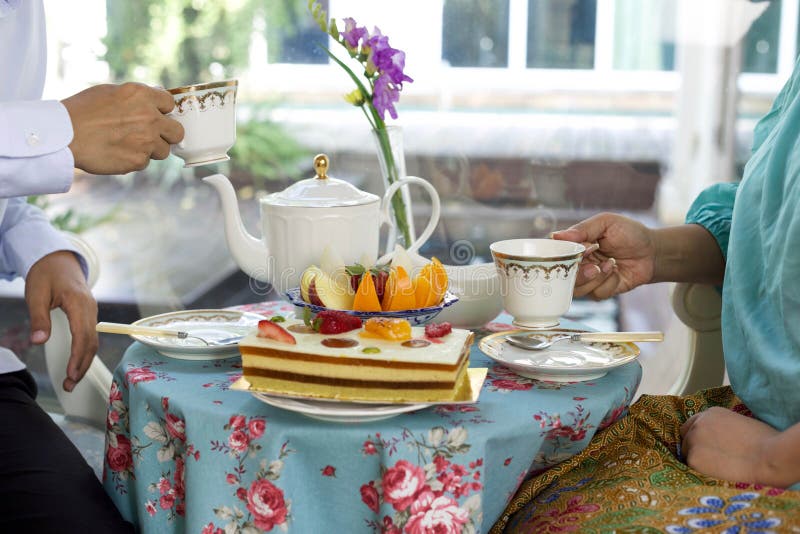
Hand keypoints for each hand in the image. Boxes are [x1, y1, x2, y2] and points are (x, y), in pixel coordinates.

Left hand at [25, 251, 97, 391]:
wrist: (59, 259)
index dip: (78, 356)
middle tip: (69, 385)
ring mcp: (92, 311)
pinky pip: (91, 336)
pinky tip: (77, 364)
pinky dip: (85, 352)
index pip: (82, 335)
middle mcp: (90, 308)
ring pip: (93, 341)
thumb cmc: (46, 274)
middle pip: (91, 342)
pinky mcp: (88, 314)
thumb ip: (39, 318)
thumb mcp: (36, 293)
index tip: (71, 373)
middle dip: (82, 366)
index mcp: (78, 302)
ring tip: (72, 379)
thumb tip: (38, 341)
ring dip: (85, 362)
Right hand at [62, 83, 183, 174]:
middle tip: (152, 135)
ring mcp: (146, 141)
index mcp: (142, 95)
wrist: (64, 134)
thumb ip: (137, 97)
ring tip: (128, 144)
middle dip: (167, 134)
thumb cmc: (82, 110)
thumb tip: (154, 100)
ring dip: (151, 150)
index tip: (155, 115)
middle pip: (177, 131)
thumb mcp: (111, 92)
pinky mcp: (138, 160)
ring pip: (163, 150)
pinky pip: (145, 162)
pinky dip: (134, 160)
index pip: (170, 103)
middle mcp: (150, 117)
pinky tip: (117, 153)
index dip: (162, 111)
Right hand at [551, 213, 655, 298]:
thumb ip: (583, 229)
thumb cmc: (629, 233)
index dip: (562, 257)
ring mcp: (588, 279)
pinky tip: (616, 272)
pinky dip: (608, 284)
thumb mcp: (606, 223)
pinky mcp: (601, 290)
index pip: (554, 254)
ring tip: (611, 265)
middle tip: (593, 266)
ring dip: (595, 278)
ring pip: (577, 289)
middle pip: (562, 277)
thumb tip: (556, 235)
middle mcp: (577, 263)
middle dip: (578, 273)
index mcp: (574, 246)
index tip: (580, 252)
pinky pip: (596, 294)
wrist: (653, 251)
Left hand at [680, 406, 782, 485]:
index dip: (699, 437)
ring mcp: (693, 440)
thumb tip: (723, 438)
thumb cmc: (766, 442)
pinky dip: (701, 472)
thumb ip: (724, 428)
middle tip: (710, 461)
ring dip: (699, 460)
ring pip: (688, 453)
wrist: (768, 457)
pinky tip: (716, 475)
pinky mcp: (693, 458)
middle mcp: (698, 424)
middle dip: (695, 448)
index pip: (694, 424)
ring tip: (718, 469)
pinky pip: (692, 467)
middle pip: (687, 438)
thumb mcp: (741, 423)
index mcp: (711, 413)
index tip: (706, 446)